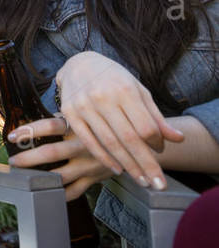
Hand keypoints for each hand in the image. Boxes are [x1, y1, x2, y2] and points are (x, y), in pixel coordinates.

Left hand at [8, 116, 115, 200]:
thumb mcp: (85, 116)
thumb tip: (33, 117)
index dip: (29, 130)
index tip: (11, 136)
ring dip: (39, 179)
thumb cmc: (103, 126)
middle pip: (51, 153)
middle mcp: (83, 145)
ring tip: (22, 180)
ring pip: (60, 175)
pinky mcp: (94, 178)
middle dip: (28, 159)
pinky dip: (59, 194)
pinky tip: (45, 193)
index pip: (50, 126)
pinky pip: (74, 191)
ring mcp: (89, 164)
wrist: (136, 143)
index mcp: (79, 126)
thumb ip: (63, 117)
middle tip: (12, 162)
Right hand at [53, 52, 183, 187]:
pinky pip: (88, 141)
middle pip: (129, 138)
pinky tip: (116, 168)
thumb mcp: (138, 91)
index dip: (156, 144)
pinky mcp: (69, 113)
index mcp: (125, 90)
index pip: (145, 126)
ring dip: (126, 165)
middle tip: (157, 184)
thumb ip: (156, 116)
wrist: (79, 64)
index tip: (161, 153)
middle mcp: (103, 97)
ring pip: (109, 143)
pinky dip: (104, 157)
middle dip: (145, 164)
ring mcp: (84, 106)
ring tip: (140, 179)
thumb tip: (178, 139)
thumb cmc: (113, 79)